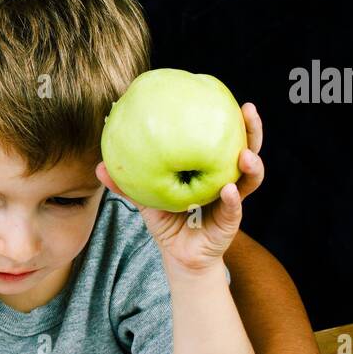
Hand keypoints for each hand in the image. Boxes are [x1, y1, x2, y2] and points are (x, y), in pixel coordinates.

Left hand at [94, 102, 265, 271]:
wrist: (178, 256)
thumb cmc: (167, 221)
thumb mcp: (147, 198)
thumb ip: (128, 183)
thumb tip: (99, 167)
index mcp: (212, 168)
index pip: (226, 139)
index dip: (230, 119)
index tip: (228, 97)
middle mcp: (228, 180)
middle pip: (248, 150)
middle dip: (252, 130)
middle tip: (248, 110)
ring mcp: (232, 202)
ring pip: (250, 179)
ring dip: (251, 164)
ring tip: (244, 155)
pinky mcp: (229, 223)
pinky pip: (234, 209)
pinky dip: (232, 199)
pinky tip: (227, 189)